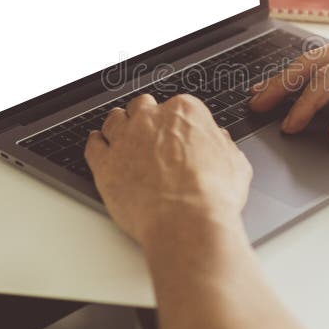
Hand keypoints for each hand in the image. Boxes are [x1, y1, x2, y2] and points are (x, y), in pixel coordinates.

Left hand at [85, 94, 252, 247]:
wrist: (187, 222)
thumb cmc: (212, 195)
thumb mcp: (234, 163)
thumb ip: (222, 145)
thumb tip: (219, 141)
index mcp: (184, 112)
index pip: (176, 106)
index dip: (175, 123)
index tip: (176, 135)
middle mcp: (151, 119)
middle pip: (141, 107)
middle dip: (145, 120)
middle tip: (150, 136)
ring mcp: (125, 139)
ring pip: (115, 120)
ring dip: (119, 127)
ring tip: (122, 137)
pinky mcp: (104, 163)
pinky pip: (93, 145)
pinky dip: (96, 144)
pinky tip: (99, 145)